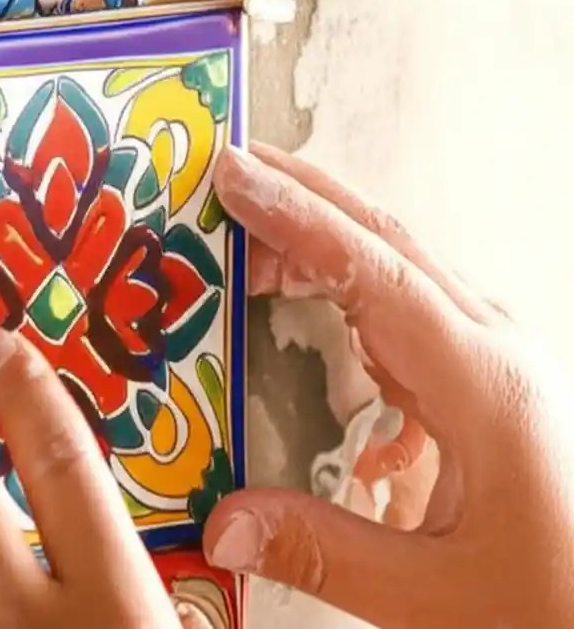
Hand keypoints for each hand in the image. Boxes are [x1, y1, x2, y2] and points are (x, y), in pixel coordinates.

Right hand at [202, 144, 573, 625]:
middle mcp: (494, 356)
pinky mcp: (487, 390)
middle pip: (388, 248)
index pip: (375, 273)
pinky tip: (311, 319)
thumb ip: (320, 553)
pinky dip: (345, 297)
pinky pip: (406, 321)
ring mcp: (494, 367)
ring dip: (321, 247)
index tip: (234, 176)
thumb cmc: (557, 601)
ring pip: (397, 276)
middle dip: (304, 200)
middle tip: (227, 174)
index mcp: (486, 386)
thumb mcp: (436, 598)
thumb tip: (221, 522)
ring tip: (249, 243)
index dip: (297, 218)